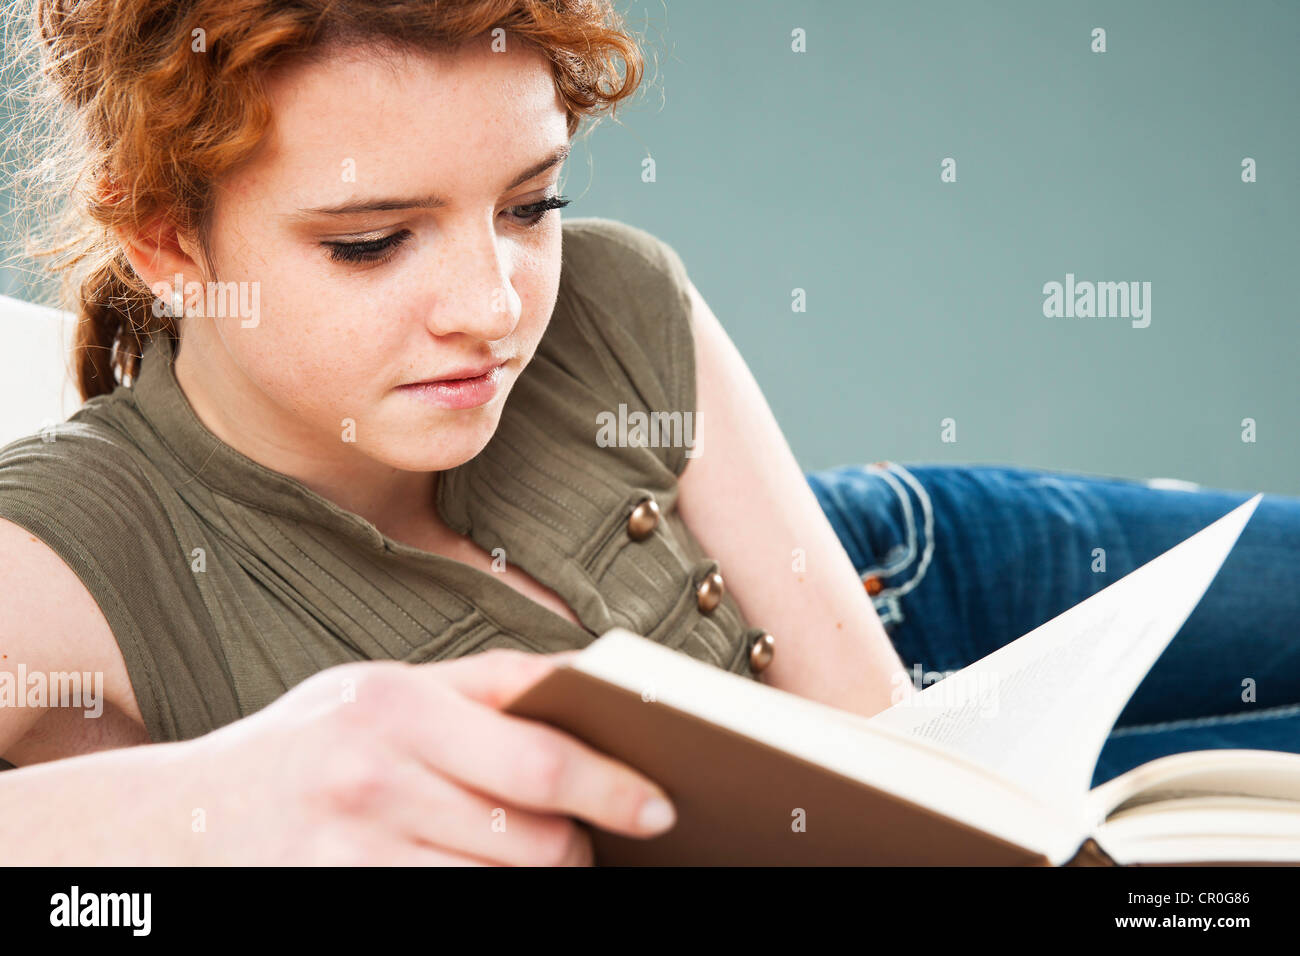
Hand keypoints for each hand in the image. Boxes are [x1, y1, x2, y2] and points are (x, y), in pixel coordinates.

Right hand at [176, 649, 675, 864]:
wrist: (180, 825)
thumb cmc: (307, 744)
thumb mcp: (381, 689)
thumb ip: (483, 687)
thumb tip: (594, 681)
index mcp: (395, 703)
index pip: (539, 756)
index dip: (614, 786)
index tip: (660, 804)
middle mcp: (374, 775)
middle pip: (533, 836)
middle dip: (580, 846)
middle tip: (589, 842)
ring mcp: (354, 851)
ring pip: (504, 886)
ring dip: (540, 881)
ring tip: (540, 860)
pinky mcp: (343, 901)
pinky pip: (453, 915)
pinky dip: (490, 903)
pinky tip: (483, 881)